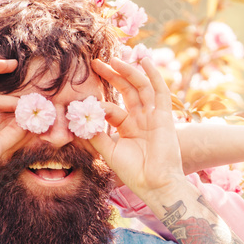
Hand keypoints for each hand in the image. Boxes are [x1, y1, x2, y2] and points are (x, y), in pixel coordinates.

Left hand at [89, 57, 185, 200]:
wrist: (155, 185)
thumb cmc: (134, 173)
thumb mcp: (110, 152)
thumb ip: (96, 135)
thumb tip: (79, 119)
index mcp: (128, 129)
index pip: (112, 108)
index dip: (99, 102)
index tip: (83, 99)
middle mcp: (141, 120)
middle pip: (126, 91)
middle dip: (112, 76)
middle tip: (95, 62)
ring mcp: (153, 117)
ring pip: (141, 88)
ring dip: (129, 72)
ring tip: (115, 59)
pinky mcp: (164, 117)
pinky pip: (160, 92)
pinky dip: (154, 76)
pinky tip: (145, 61)